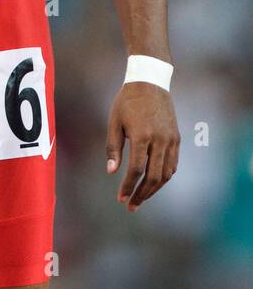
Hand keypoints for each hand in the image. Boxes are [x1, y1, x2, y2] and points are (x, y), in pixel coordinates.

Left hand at [106, 81, 178, 210]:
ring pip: (166, 173)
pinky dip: (163, 177)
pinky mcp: (176, 139)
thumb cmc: (126, 102)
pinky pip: (173, 164)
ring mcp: (171, 140)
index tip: (119, 198)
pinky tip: (152, 183)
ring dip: (154, 189)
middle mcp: (160, 140)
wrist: (150, 83)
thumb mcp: (114, 122)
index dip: (128, 186)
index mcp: (142, 136)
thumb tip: (111, 172)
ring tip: (140, 198)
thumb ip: (113, 147)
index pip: (136, 170)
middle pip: (153, 176)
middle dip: (141, 194)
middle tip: (130, 206)